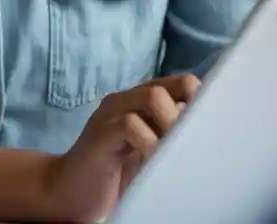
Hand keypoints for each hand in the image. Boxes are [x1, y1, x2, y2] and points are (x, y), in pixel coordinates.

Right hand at [45, 74, 200, 222]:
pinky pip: (131, 124)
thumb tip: (207, 133)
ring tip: (174, 152)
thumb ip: (167, 136)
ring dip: (171, 124)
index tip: (211, 129)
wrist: (66, 191)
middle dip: (187, 114)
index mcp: (139, 102)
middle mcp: (125, 100)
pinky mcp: (100, 133)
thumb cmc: (112, 175)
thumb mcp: (148, 152)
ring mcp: (111, 113)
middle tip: (191, 144)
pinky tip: (152, 161)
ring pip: (153, 96)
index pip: (180, 84)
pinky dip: (149, 143)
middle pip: (170, 86)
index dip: (200, 101)